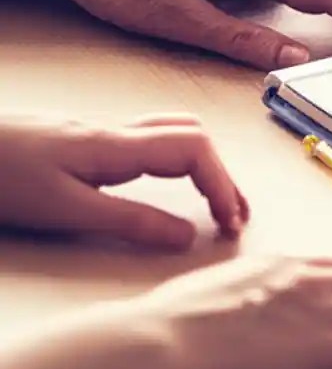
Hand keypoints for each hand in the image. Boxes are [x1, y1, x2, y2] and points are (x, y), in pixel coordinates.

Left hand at [0, 113, 244, 248]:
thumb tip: (187, 237)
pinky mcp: (77, 140)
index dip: (223, 186)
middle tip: (231, 216)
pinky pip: (144, 140)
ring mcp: (94, 132)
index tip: (228, 225)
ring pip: (169, 132)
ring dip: (201, 164)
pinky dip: (173, 162)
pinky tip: (159, 185)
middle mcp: (111, 131)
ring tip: (209, 200)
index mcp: (114, 146)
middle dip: (222, 174)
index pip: (196, 151)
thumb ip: (129, 222)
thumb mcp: (63, 210)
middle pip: (192, 135)